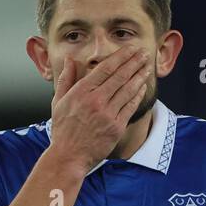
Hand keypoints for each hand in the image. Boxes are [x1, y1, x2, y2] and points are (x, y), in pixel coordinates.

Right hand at [47, 44, 150, 174]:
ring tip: (147, 67)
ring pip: (128, 90)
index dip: (121, 56)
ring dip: (140, 76)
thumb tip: (70, 60)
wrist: (68, 157)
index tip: (130, 48)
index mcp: (81, 92)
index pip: (106, 68)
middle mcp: (96, 101)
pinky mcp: (116, 127)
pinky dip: (138, 95)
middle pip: (121, 76)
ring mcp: (107, 114)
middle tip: (144, 53)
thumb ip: (66, 79)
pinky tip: (142, 86)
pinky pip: (130, 107)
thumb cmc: (63, 130)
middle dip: (135, 62)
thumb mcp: (58, 102)